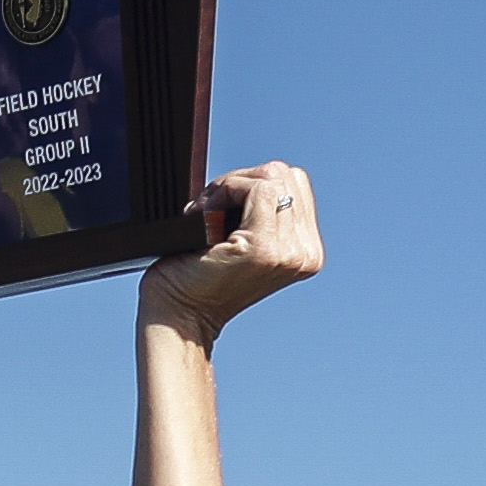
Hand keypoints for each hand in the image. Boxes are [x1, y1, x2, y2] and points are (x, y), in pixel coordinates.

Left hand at [139, 161, 323, 344]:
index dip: (253, 184)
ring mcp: (288, 254)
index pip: (294, 182)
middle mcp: (306, 254)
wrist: (178, 314)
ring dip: (230, 188)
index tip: (224, 213)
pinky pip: (257, 188)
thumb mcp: (243, 234)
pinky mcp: (264, 250)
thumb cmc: (199, 274)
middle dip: (243, 183)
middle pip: (285, 175)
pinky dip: (225, 191)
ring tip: (210, 222)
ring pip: (271, 178)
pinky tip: (207, 223)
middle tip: (213, 214)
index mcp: (306, 251)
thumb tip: (264, 171)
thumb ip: (265, 207)